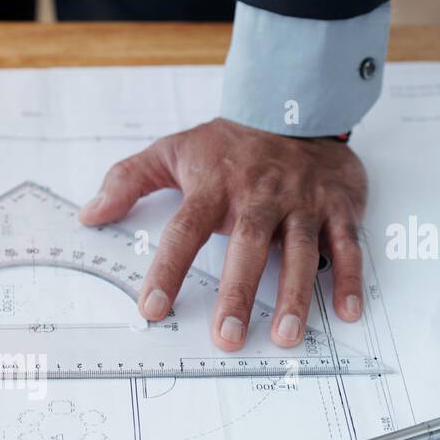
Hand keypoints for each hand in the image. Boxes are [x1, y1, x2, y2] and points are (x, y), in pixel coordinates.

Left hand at [79, 118, 367, 350]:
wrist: (296, 103)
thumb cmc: (230, 144)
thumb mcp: (173, 150)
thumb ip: (128, 181)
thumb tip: (90, 214)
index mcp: (216, 186)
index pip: (185, 230)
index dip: (168, 270)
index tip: (152, 308)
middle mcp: (260, 195)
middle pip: (248, 246)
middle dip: (239, 293)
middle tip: (228, 337)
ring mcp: (303, 202)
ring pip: (301, 251)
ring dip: (295, 295)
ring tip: (285, 336)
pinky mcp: (338, 206)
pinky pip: (346, 245)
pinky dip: (349, 278)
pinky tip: (346, 312)